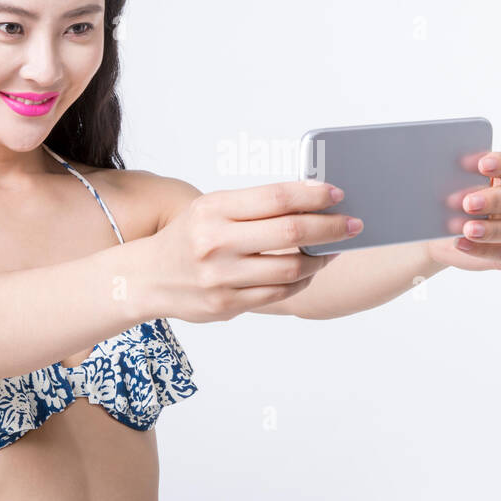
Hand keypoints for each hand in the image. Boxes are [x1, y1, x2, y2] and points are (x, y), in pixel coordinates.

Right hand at [143, 180, 358, 322]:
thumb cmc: (188, 236)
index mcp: (214, 209)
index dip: (313, 195)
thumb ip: (255, 206)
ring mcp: (221, 278)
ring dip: (320, 260)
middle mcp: (216, 242)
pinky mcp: (226, 305)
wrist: (146, 278)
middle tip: (354, 224)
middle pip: (290, 234)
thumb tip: (312, 202)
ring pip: (290, 270)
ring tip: (333, 250)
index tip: (338, 195)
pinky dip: (301, 283)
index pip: (276, 197)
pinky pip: (278, 295)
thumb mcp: (212, 209)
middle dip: (330, 228)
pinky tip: (309, 271)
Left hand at [425, 151, 500, 270]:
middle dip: (494, 200)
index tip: (482, 165)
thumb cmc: (458, 198)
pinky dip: (482, 250)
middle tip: (468, 203)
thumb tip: (448, 175)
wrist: (446, 230)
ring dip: (490, 230)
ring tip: (467, 229)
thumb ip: (460, 178)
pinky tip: (461, 243)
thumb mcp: (457, 186)